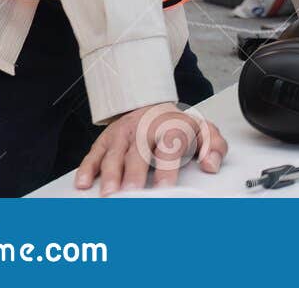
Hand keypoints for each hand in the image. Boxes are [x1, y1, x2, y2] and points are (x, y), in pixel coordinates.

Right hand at [74, 101, 227, 194]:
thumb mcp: (203, 130)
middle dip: (133, 174)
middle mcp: (144, 130)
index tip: (163, 188)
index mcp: (170, 128)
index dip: (166, 169)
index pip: (169, 148)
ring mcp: (123, 135)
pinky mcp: (106, 140)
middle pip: (138, 153)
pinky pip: (93, 154)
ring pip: (114, 155)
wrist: (152, 104)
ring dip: (110, 175)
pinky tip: (83, 183)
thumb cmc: (176, 125)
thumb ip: (214, 147)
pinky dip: (87, 169)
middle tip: (130, 193)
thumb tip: (211, 165)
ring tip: (108, 194)